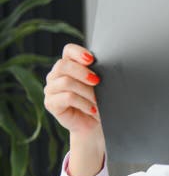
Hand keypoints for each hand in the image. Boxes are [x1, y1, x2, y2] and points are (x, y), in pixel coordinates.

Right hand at [44, 43, 105, 175]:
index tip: (92, 59)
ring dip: (86, 91)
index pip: (68, 50)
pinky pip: (66, 97)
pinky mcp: (50, 103)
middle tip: (97, 81)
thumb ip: (98, 74)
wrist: (95, 125)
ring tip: (97, 100)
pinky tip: (92, 109)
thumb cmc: (100, 103)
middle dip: (82, 72)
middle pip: (63, 65)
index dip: (78, 52)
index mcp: (69, 66)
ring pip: (66, 82)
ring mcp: (51, 89)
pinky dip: (83, 103)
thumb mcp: (101, 86)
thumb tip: (110, 67)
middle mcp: (56, 75)